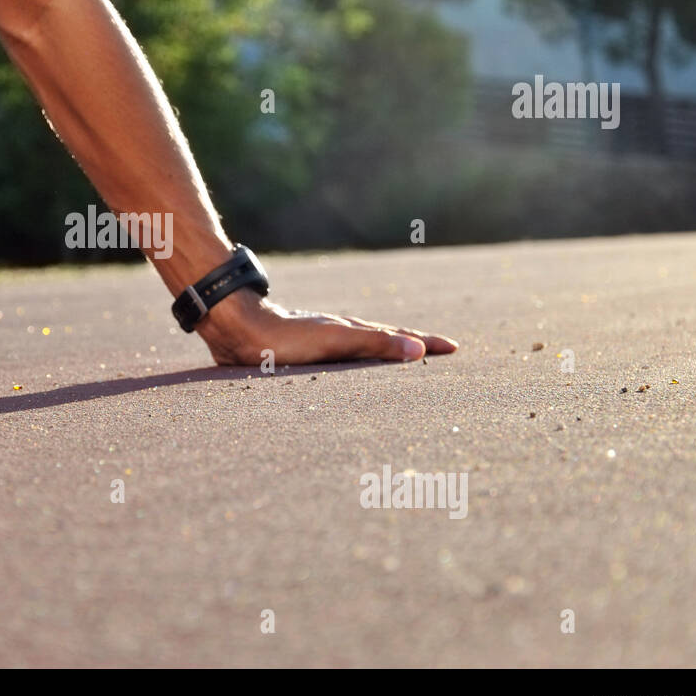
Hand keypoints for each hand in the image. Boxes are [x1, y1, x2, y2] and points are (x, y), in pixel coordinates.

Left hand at [194, 289, 457, 366]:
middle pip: (387, 339)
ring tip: (405, 358)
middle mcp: (343, 332)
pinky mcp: (305, 350)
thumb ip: (376, 344)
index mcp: (355, 330)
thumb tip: (419, 351)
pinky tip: (350, 366)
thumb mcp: (337, 341)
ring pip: (365, 346)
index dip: (428, 343)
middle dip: (415, 346)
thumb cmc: (288, 338)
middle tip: (441, 351)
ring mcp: (325, 340)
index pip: (401, 338)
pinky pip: (344, 355)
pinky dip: (361, 360)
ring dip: (389, 351)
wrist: (241, 329)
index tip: (454, 349)